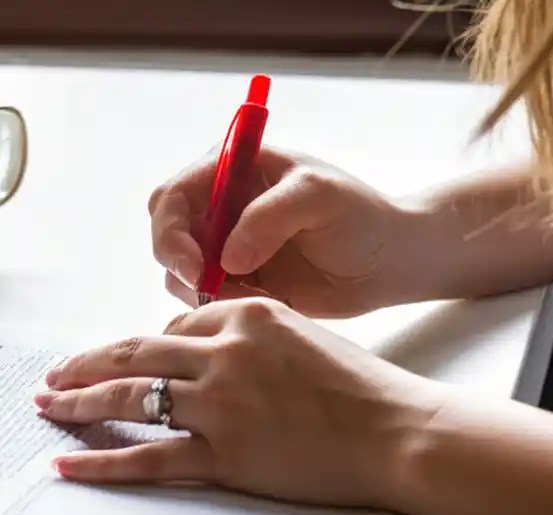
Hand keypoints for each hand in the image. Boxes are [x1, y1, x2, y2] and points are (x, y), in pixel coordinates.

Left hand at [33, 298, 443, 508]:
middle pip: (133, 352)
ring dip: (78, 401)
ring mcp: (220, 404)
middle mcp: (223, 352)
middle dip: (84, 363)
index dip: (144, 345)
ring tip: (48, 407)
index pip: (174, 321)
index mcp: (245, 314)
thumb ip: (248, 335)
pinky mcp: (224, 454)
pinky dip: (102, 464)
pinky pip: (148, 459)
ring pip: (128, 397)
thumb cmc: (360, 386)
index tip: (123, 360)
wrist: (398, 432)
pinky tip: (69, 465)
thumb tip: (201, 344)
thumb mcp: (302, 334)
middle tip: (53, 374)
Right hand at [150, 146, 432, 316]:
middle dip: (180, 265)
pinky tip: (269, 301)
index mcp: (231, 168)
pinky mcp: (235, 282)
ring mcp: (223, 245)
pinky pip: (206, 299)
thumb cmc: (359, 216)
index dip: (171, 231)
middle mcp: (219, 205)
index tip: (195, 265)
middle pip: (165, 234)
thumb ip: (270, 217)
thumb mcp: (320, 197)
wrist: (386, 262)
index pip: (172, 196)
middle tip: (211, 289)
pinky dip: (226, 306)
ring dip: (208, 289)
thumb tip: (228, 257)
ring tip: (263, 292)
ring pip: (180, 273)